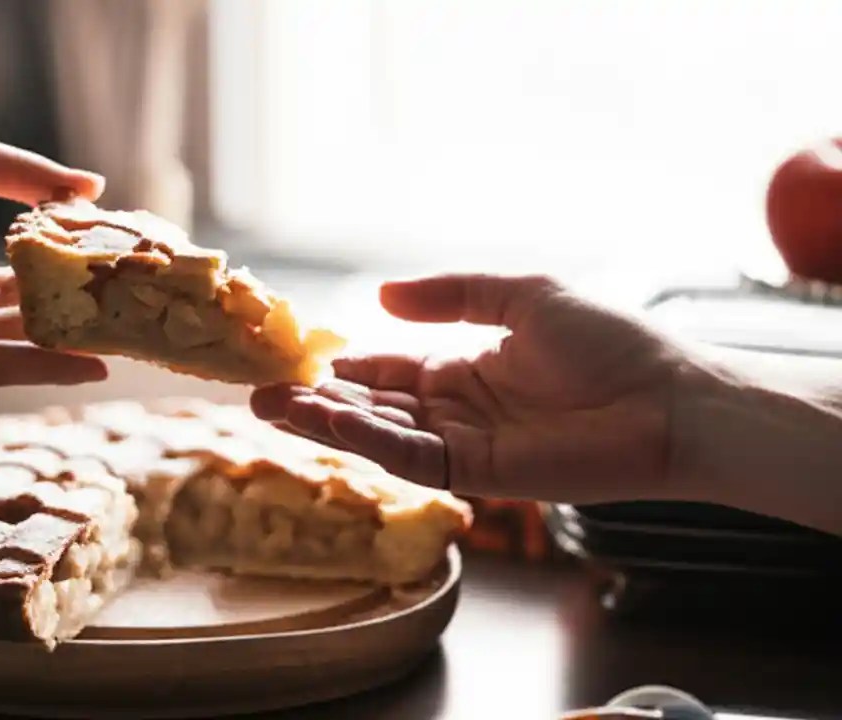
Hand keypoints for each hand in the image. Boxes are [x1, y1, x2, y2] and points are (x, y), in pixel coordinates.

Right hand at [251, 274, 686, 503]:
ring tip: (270, 405)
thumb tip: (380, 296)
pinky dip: (366, 441)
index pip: (388, 372)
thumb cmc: (610, 342)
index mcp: (465, 369)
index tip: (296, 356)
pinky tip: (327, 421)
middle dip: (316, 400)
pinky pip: (410, 458)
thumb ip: (451, 295)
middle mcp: (455, 411)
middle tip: (258, 390)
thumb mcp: (521, 295)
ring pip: (379, 435)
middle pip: (371, 408)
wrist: (669, 399)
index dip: (343, 366)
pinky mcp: (477, 475)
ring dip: (325, 422)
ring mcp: (463, 445)